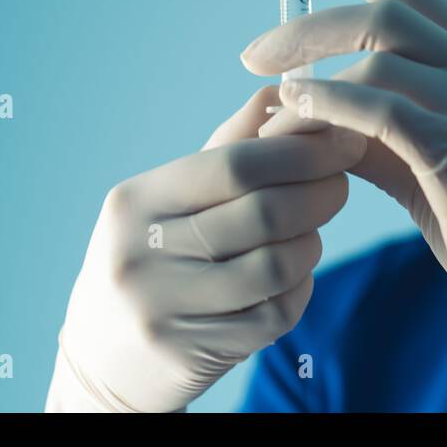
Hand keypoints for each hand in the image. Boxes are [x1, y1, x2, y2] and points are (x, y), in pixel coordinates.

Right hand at [45, 85, 365, 411]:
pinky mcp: (192, 353)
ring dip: (311, 243)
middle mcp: (141, 253)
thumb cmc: (152, 254)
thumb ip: (228, 146)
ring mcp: (163, 309)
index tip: (343, 138)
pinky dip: (299, 288)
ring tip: (310, 231)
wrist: (103, 356)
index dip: (301, 149)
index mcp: (135, 201)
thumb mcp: (169, 198)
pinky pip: (275, 313)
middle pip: (263, 213)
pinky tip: (292, 275)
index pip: (235, 165)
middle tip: (341, 183)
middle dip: (320, 192)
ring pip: (276, 266)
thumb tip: (280, 89)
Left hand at [246, 0, 446, 410]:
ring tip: (273, 106)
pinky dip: (330, 104)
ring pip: (384, 58)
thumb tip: (306, 97)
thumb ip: (380, 128)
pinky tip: (296, 113)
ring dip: (313, 75)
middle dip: (313, 23)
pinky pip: (387, 110)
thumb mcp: (432, 172)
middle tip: (252, 53)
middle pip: (393, 13)